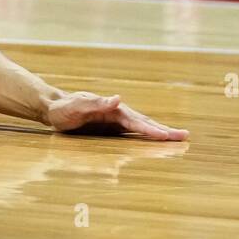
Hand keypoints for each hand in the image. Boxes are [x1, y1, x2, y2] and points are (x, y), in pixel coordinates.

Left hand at [43, 92, 188, 140]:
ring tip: (178, 138)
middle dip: (164, 130)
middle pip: (144, 122)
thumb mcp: (77, 106)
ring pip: (141, 127)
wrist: (53, 108)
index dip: (152, 129)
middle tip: (186, 136)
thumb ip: (96, 102)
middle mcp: (117, 114)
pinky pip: (132, 133)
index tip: (168, 136)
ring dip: (159, 133)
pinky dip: (146, 136)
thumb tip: (118, 98)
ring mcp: (115, 121)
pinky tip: (155, 140)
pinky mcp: (111, 128)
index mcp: (112, 109)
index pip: (136, 121)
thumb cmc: (64, 108)